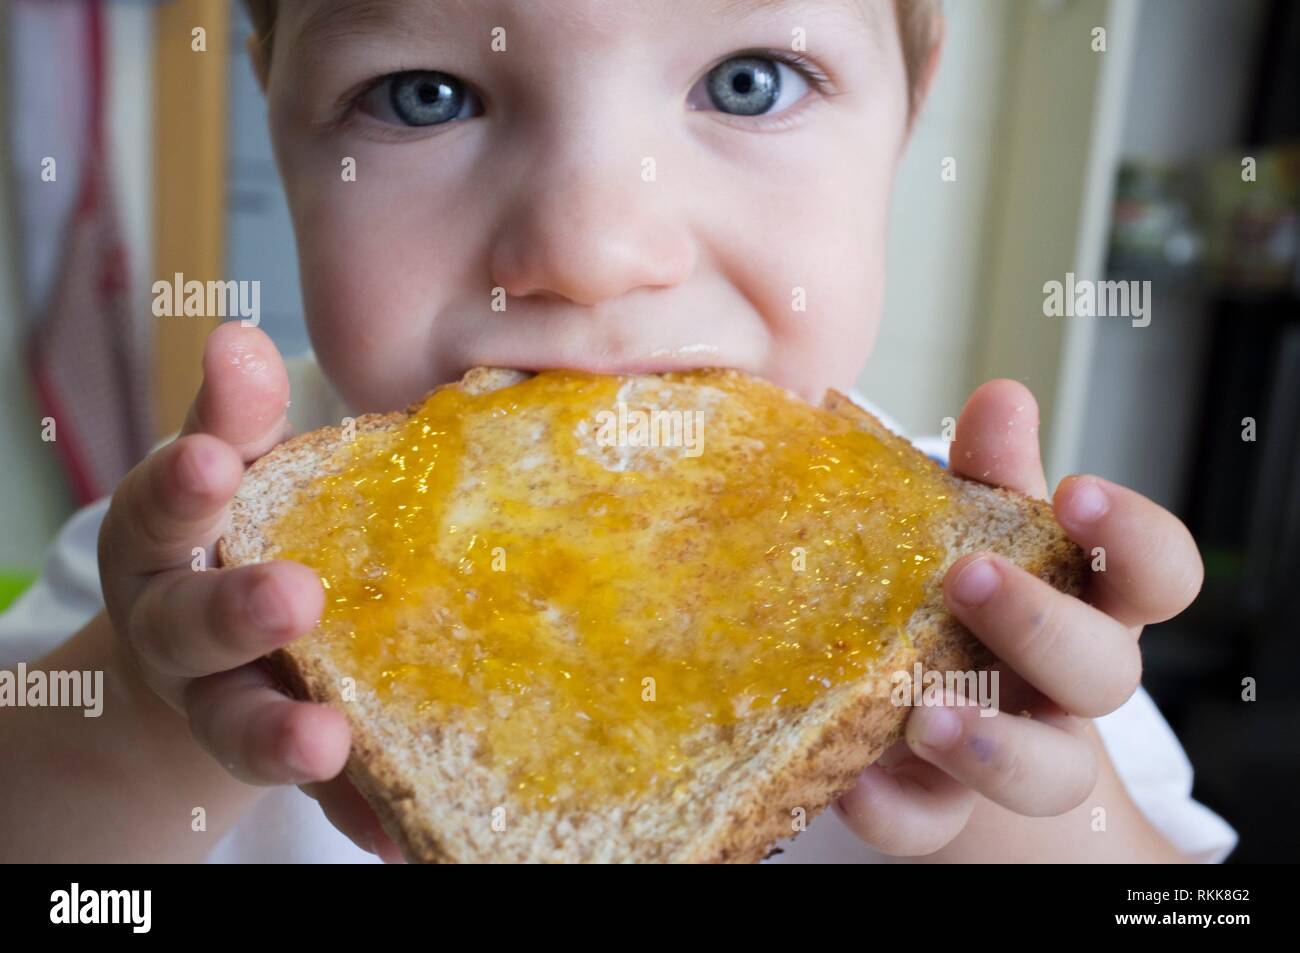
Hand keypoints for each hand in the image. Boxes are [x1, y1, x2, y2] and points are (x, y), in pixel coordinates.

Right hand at [98, 323, 402, 861]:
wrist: (218, 650)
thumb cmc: (237, 533)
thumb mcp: (231, 474)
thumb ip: (238, 416)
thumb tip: (240, 335)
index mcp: (167, 544)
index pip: (164, 508)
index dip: (185, 486)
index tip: (214, 461)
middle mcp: (179, 632)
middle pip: (192, 629)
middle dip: (235, 612)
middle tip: (292, 596)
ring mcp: (225, 703)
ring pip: (240, 725)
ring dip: (282, 737)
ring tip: (327, 745)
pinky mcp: (283, 755)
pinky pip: (319, 796)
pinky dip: (355, 814)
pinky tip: (399, 836)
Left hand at [834, 379, 1202, 855]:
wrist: (920, 713)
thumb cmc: (960, 602)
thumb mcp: (975, 530)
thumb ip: (991, 473)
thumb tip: (1002, 397)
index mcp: (1087, 603)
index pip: (1155, 574)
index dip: (1133, 537)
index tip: (1075, 492)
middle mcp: (1066, 688)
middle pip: (1103, 673)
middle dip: (1041, 625)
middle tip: (967, 577)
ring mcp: (1012, 753)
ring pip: (1048, 773)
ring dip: (991, 745)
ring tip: (924, 715)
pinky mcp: (943, 807)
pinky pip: (931, 824)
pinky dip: (894, 809)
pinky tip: (850, 779)